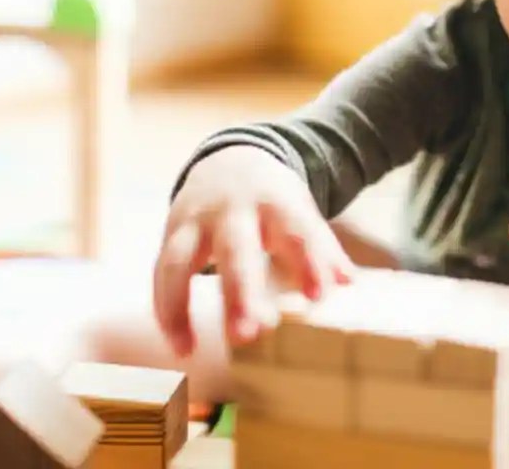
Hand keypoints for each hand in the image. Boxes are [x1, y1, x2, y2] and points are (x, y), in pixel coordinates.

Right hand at [153, 146, 354, 357]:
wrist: (230, 160)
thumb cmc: (272, 200)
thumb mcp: (301, 213)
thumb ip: (322, 248)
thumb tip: (348, 284)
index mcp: (275, 201)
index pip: (295, 231)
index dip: (308, 262)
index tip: (318, 298)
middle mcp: (231, 209)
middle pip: (234, 249)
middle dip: (239, 292)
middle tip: (248, 335)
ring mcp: (195, 220)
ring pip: (181, 261)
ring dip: (181, 306)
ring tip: (189, 348)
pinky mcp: (170, 234)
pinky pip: (160, 272)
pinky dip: (165, 308)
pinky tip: (178, 342)